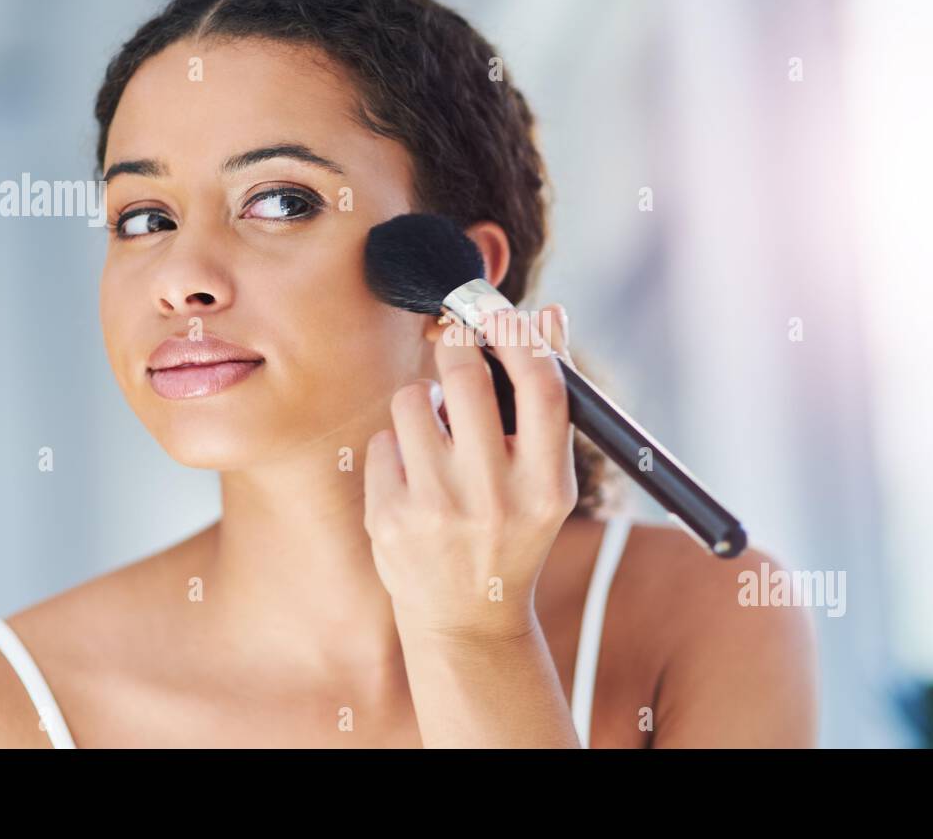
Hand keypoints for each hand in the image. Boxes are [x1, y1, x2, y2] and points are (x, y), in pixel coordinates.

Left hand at [363, 303, 576, 643]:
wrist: (468, 618)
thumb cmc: (512, 530)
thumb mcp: (546, 478)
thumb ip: (547, 401)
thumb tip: (550, 313)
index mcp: (546, 486)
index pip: (541, 386)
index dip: (520, 336)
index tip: (501, 314)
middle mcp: (495, 498)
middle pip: (466, 377)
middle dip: (456, 346)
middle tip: (454, 342)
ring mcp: (437, 509)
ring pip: (411, 400)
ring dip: (421, 399)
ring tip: (434, 427)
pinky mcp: (390, 518)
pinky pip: (382, 440)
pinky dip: (396, 445)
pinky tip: (413, 475)